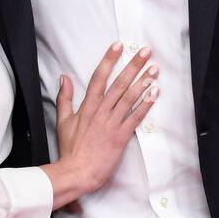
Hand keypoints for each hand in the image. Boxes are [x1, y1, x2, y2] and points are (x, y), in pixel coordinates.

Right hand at [43, 42, 160, 206]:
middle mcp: (100, 111)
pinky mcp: (121, 136)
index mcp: (87, 106)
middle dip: (133, 65)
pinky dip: (146, 104)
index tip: (118, 45)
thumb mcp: (63, 120)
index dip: (109, 59)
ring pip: (129, 97)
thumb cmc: (71, 149)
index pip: (99, 76)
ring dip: (143, 81)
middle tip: (145, 51)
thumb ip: (65, 98)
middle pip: (119, 83)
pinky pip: (135, 117)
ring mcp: (111, 123)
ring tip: (154, 69)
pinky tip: (155, 93)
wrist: (77, 171)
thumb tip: (64, 78)